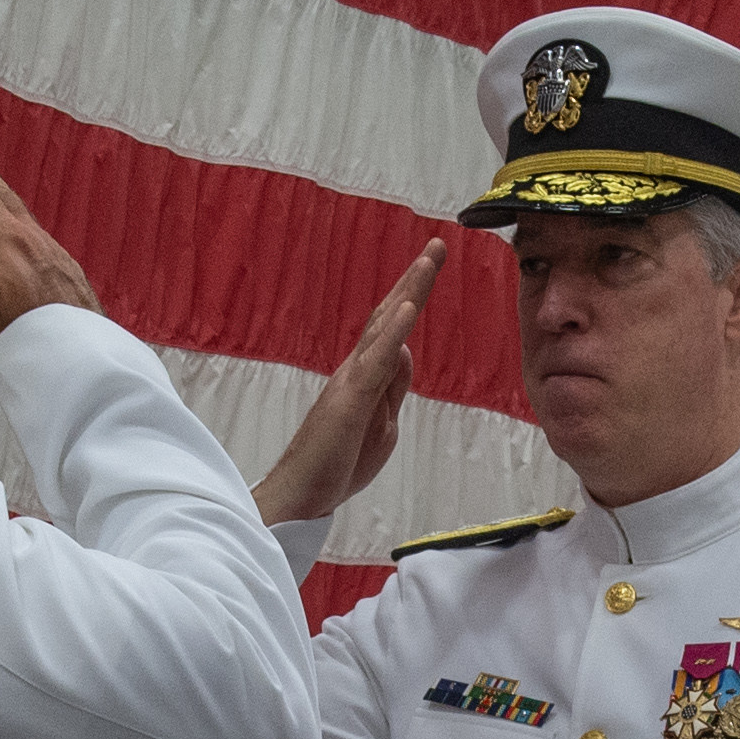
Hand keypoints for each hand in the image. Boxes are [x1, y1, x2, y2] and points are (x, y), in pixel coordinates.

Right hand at [0, 129, 98, 363]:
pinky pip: (36, 236)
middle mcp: (36, 243)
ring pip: (21, 215)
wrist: (80, 373)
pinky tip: (17, 229)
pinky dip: (17, 219)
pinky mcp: (70, 281)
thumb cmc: (19, 340)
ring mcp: (57, 260)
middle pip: (2, 195)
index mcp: (7, 241)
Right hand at [249, 241, 441, 526]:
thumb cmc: (337, 462)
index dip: (413, 294)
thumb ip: (393, 387)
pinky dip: (392, 333)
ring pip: (383, 328)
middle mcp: (357, 368)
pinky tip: (407, 308)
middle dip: (415, 279)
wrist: (302, 494)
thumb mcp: (382, 424)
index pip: (392, 326)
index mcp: (367, 375)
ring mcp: (352, 382)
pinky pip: (375, 362)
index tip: (432, 263)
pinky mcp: (349, 401)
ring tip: (428, 261)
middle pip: (389, 314)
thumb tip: (404, 349)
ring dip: (407, 292)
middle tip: (438, 244)